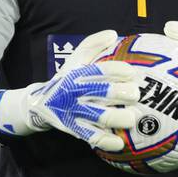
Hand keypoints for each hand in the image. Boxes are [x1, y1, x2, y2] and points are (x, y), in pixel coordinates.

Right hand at [0, 29, 138, 150]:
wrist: (41, 104)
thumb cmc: (67, 79)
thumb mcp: (76, 59)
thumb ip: (93, 44)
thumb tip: (113, 34)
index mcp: (79, 74)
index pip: (101, 70)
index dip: (118, 70)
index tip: (131, 73)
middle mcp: (78, 93)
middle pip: (104, 93)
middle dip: (124, 94)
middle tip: (135, 94)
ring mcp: (77, 112)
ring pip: (102, 117)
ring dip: (120, 118)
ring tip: (131, 118)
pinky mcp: (75, 129)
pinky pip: (93, 138)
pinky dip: (107, 141)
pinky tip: (120, 142)